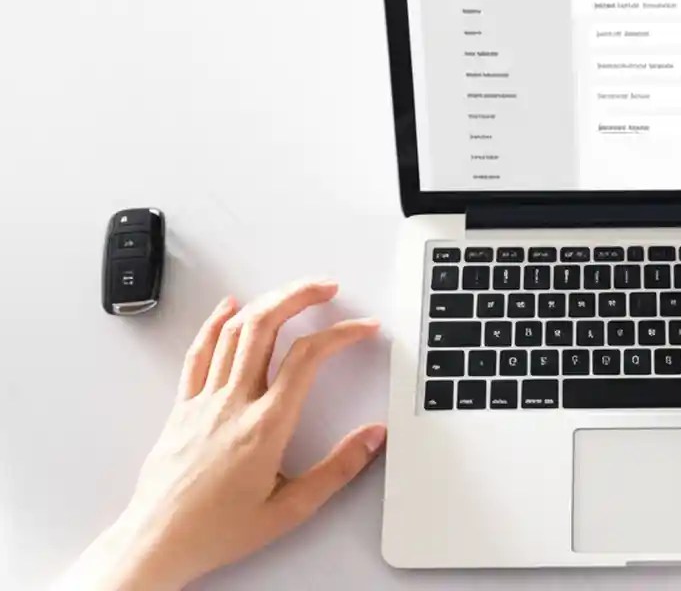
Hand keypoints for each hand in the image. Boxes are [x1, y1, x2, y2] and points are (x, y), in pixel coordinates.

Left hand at [60, 280, 383, 590]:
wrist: (158, 541)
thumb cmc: (217, 530)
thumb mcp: (291, 510)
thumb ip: (338, 469)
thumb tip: (372, 438)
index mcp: (265, 426)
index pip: (308, 359)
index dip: (341, 334)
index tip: (363, 329)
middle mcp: (233, 404)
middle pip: (266, 326)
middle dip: (300, 296)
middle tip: (327, 288)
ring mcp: (203, 401)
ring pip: (233, 332)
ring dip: (266, 301)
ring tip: (290, 291)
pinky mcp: (182, 407)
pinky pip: (199, 352)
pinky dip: (215, 322)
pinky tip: (228, 308)